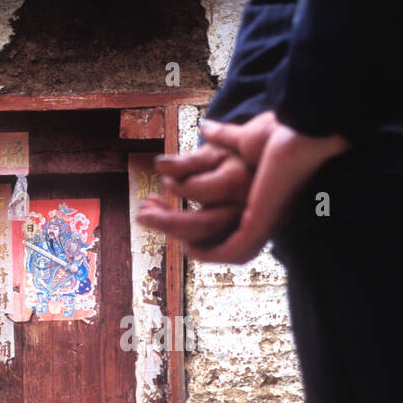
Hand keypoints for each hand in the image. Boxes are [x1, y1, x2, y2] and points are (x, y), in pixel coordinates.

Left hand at [135, 141, 252, 246]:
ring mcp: (245, 229)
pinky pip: (213, 249)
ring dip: (173, 231)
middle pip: (203, 225)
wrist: (261, 174)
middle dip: (167, 223)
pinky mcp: (241, 242)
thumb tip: (159, 166)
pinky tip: (169, 226)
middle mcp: (245, 209)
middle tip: (140, 215)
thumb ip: (187, 161)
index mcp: (238, 181)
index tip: (163, 179)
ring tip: (149, 213)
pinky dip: (188, 241)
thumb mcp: (211, 153)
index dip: (176, 187)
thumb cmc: (233, 159)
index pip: (199, 192)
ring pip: (206, 241)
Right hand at [139, 111, 350, 263]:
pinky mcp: (260, 223)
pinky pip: (233, 251)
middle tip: (144, 212)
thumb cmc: (283, 130)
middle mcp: (260, 217)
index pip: (216, 221)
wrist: (305, 130)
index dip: (184, 215)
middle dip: (171, 224)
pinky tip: (186, 247)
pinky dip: (210, 254)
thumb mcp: (244, 137)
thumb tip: (206, 128)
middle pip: (208, 233)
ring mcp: (261, 223)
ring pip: (215, 242)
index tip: (160, 202)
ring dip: (180, 233)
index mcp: (257, 201)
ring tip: (153, 216)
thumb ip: (224, 138)